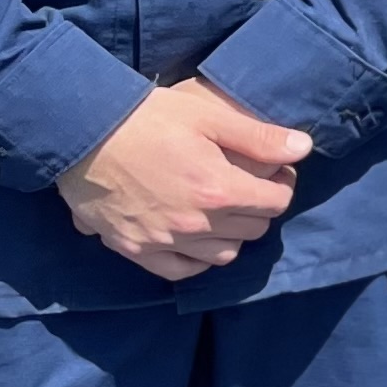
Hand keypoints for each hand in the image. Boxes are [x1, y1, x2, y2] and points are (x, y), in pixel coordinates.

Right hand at [59, 80, 308, 282]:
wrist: (82, 132)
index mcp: (218, 190)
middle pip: (253, 229)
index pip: (275, 203)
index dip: (282, 185)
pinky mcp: (134, 249)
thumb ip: (259, 137)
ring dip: (233, 235)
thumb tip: (304, 148)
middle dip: (259, 207)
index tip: (275, 172)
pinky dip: (197, 259)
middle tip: (251, 186)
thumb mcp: (208, 116)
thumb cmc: (146, 118)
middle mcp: (195, 224)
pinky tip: (197, 239)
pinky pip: (181, 271)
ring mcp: (163, 241)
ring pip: (223, 255)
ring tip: (225, 211)